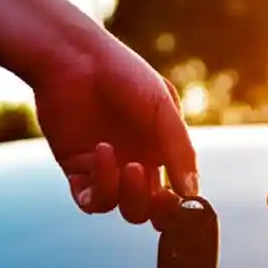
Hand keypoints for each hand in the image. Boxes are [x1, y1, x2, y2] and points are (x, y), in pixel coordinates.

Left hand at [33, 37, 197, 229]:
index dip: (177, 208)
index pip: (174, 196)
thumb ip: (179, 151)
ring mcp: (104, 169)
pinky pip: (89, 200)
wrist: (75, 57)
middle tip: (148, 181)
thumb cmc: (124, 74)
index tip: (180, 202)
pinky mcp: (75, 169)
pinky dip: (100, 186)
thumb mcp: (162, 108)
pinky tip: (101, 151)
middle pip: (146, 210)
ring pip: (119, 207)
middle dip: (151, 206)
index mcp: (160, 152)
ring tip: (122, 159)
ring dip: (125, 193)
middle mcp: (133, 164)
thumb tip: (191, 194)